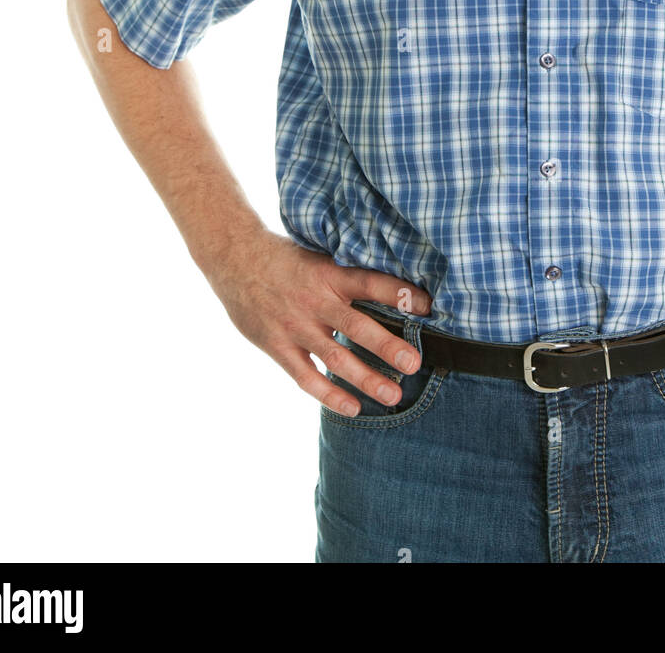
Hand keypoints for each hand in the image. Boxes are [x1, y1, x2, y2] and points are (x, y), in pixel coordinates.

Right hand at [206, 229, 431, 416]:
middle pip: (356, 326)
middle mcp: (315, 300)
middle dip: (387, 346)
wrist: (235, 258)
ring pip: (334, 356)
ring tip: (393, 395)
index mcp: (330, 273)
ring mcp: (295, 326)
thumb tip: (393, 286)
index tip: (429, 307)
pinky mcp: (276, 345)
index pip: (371, 282)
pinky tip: (353, 408)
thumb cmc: (286, 259)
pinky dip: (329, 394)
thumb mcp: (320, 256)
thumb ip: (348, 274)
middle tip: (414, 363)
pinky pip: (305, 376)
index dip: (399, 294)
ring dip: (365, 378)